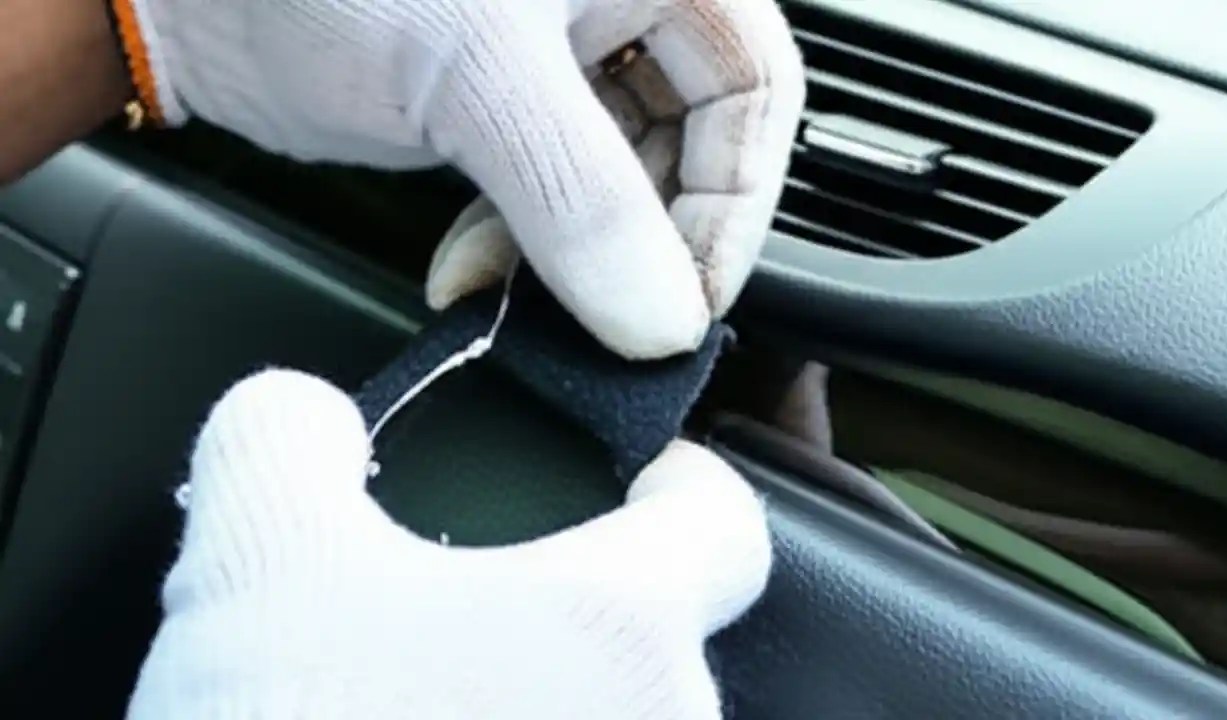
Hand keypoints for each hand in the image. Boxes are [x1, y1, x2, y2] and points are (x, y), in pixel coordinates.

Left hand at [127, 0, 804, 358]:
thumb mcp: (471, 76)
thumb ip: (580, 197)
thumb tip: (660, 317)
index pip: (754, 91)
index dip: (732, 204)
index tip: (685, 300)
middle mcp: (618, 2)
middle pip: (694, 141)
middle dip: (642, 237)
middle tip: (601, 311)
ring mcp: (561, 57)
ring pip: (623, 178)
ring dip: (574, 253)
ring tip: (514, 293)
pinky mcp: (506, 110)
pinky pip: (556, 192)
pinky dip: (523, 246)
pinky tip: (473, 271)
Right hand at [128, 370, 770, 718]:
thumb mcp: (255, 561)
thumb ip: (288, 442)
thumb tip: (300, 417)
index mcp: (620, 626)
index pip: (724, 523)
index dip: (679, 489)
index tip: (637, 486)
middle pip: (659, 643)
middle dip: (573, 622)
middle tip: (467, 622)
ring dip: (546, 714)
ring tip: (433, 715)